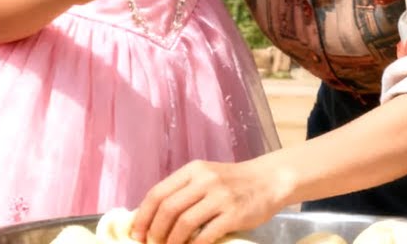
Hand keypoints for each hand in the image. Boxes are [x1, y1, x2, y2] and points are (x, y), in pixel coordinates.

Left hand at [132, 159, 291, 243]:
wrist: (269, 181)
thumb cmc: (233, 183)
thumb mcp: (206, 178)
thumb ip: (183, 192)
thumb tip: (152, 218)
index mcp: (193, 170)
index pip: (158, 193)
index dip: (143, 216)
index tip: (137, 233)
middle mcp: (205, 180)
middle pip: (168, 208)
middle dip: (155, 232)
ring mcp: (220, 196)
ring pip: (184, 223)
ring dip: (172, 241)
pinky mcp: (234, 213)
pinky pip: (206, 234)